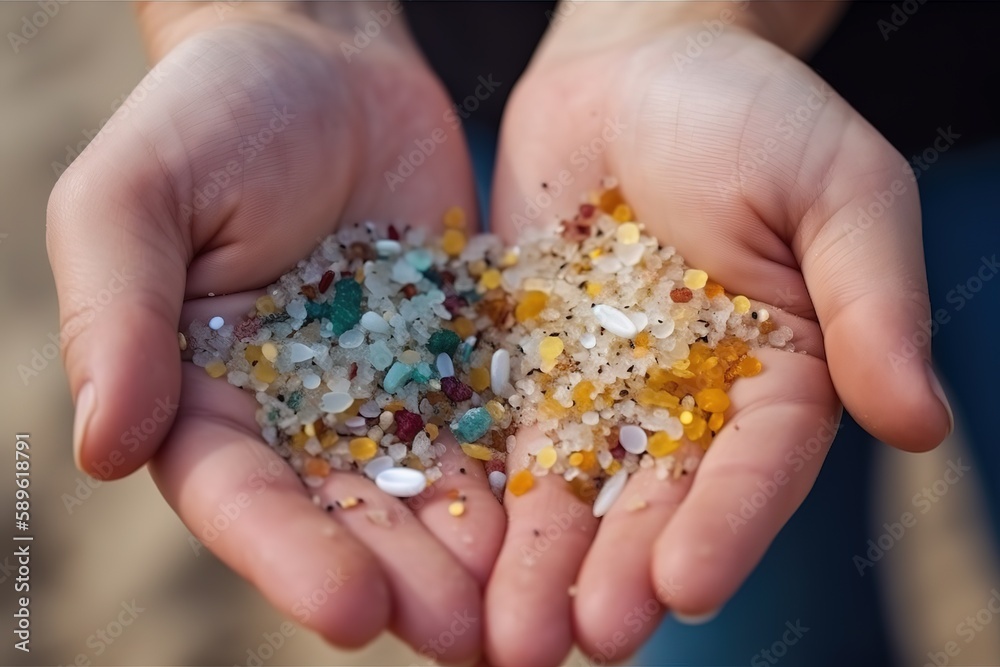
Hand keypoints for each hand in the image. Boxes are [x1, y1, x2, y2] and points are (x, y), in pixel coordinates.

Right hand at [47, 4, 501, 661]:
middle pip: (347, 513)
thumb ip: (118, 314)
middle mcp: (297, 411)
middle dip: (402, 578)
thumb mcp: (135, 196)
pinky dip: (523, 473)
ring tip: (523, 615)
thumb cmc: (209, 114)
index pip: (241, 495)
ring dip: (475, 554)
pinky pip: (491, 420)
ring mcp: (383, 386)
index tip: (351, 612)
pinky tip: (566, 520)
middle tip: (463, 641)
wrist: (323, 57)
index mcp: (204, 394)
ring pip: (430, 487)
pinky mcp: (456, 352)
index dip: (290, 556)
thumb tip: (103, 445)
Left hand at [485, 4, 952, 664]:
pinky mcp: (530, 364)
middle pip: (658, 500)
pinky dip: (491, 497)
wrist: (631, 62)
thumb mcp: (836, 187)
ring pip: (577, 489)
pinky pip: (507, 436)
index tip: (686, 588)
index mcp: (782, 369)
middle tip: (586, 641)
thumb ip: (872, 302)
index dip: (726, 527)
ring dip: (546, 564)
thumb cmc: (748, 107)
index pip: (758, 465)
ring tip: (511, 639)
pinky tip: (461, 554)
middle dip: (623, 573)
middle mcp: (691, 398)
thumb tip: (921, 423)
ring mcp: (604, 386)